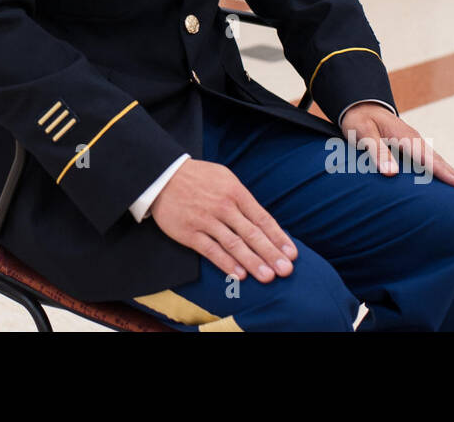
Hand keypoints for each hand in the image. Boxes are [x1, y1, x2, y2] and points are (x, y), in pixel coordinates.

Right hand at [149, 158, 296, 282]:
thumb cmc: (199, 178)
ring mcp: (206, 220)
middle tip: (286, 271)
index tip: (292, 254)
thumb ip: (243, 200)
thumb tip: (264, 223)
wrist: (162, 176)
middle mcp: (223, 206)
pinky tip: (239, 275)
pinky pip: (211, 251)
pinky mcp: (189, 232)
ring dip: (252, 262)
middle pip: (252, 234)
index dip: (278, 237)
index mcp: (235, 192)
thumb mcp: (225, 178)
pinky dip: (226, 263)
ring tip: (268, 277)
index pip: (262, 218)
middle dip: (271, 253)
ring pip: (234, 244)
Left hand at [339, 102, 453, 192]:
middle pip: (437, 159)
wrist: (358, 104)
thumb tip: (392, 173)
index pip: (427, 159)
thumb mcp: (363, 133)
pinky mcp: (408, 144)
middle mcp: (413, 138)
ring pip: (434, 158)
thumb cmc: (358, 120)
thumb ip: (376, 151)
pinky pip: (427, 157)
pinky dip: (438, 167)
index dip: (444, 173)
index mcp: (404, 136)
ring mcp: (412, 140)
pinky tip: (442, 176)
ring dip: (449, 172)